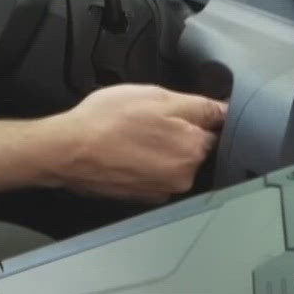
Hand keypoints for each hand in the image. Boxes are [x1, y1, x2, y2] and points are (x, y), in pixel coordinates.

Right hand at [44, 84, 226, 202]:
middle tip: (147, 118)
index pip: (215, 130)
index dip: (197, 116)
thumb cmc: (107, 121)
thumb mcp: (158, 96)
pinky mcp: (140, 197)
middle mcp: (183, 176)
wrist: (67, 151)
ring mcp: (161, 190)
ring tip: (131, 135)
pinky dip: (143, 164)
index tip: (178, 111)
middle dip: (177, 133)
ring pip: (171, 163)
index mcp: (193, 149)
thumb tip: (226, 110)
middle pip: (193, 149)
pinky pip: (151, 175)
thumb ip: (201, 105)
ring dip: (158, 149)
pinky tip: (124, 151)